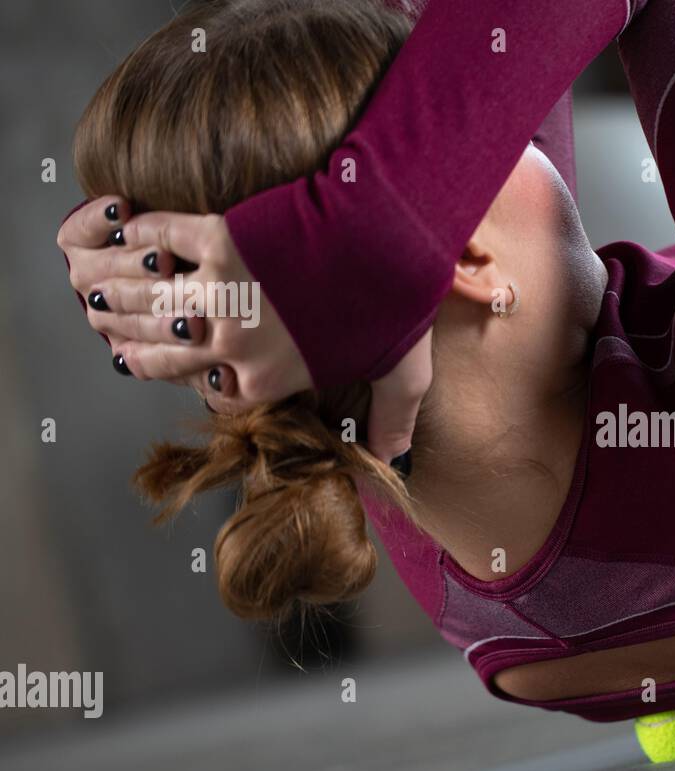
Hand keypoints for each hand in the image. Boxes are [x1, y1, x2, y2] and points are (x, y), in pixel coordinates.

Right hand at [58, 196, 428, 464]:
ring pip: (147, 302)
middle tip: (113, 331)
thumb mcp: (401, 377)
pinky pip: (160, 238)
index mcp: (268, 381)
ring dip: (118, 296)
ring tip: (98, 290)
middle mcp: (233, 345)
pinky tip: (127, 232)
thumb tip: (393, 459)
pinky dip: (138, 235)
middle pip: (162, 354)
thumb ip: (389, 421)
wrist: (391, 240)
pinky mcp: (220, 238)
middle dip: (133, 343)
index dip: (192, 382)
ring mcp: (220, 292)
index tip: (179, 369)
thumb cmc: (400, 309)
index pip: (215, 395)